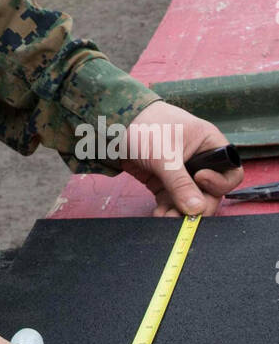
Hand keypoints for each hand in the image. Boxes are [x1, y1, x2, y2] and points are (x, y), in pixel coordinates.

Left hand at [122, 101, 243, 216]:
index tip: (200, 179)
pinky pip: (173, 201)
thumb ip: (180, 183)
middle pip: (210, 192)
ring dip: (180, 213)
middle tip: (185, 218)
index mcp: (209, 144)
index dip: (220, 182)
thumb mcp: (165, 154)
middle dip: (197, 206)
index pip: (230, 172)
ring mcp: (182, 172)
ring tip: (166, 221)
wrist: (113, 122)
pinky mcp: (165, 181)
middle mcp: (200, 160)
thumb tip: (197, 210)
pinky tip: (159, 216)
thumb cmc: (145, 125)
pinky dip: (168, 211)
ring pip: (190, 200)